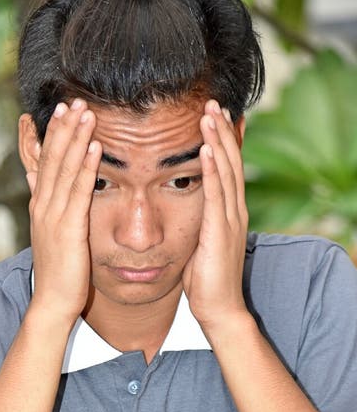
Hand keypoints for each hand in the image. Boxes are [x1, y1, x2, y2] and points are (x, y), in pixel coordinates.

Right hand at [26, 99, 101, 325]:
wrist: (52, 304)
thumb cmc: (59, 275)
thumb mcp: (53, 237)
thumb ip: (53, 211)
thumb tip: (47, 189)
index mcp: (40, 208)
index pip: (43, 163)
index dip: (51, 136)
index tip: (60, 112)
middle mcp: (43, 207)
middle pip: (51, 159)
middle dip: (62, 128)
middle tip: (72, 99)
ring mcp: (53, 218)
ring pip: (64, 169)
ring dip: (76, 138)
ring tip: (86, 112)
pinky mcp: (68, 230)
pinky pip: (79, 193)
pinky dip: (87, 167)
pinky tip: (96, 147)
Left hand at [183, 100, 249, 337]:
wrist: (218, 311)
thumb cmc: (204, 283)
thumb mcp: (197, 245)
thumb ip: (193, 224)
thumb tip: (177, 211)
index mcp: (227, 213)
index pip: (227, 169)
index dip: (223, 141)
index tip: (213, 116)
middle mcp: (234, 211)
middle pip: (232, 161)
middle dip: (223, 130)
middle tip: (213, 100)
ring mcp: (231, 220)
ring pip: (227, 171)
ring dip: (219, 140)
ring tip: (210, 112)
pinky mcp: (221, 231)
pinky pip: (217, 194)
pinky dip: (214, 170)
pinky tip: (207, 149)